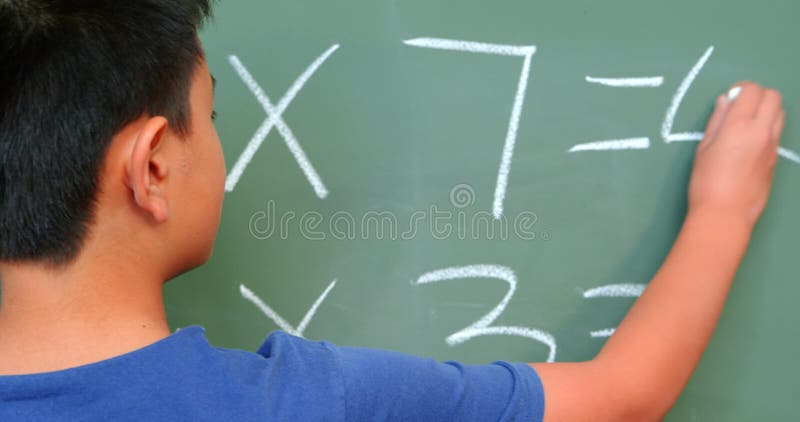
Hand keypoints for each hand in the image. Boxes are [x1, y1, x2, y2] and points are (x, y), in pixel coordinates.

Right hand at [688, 82, 785, 229]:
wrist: (725, 214)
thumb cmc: (706, 183)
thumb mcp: (704, 148)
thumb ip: (717, 121)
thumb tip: (725, 101)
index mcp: (739, 126)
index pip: (751, 90)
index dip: (740, 89)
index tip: (730, 98)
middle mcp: (761, 132)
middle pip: (773, 97)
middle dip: (757, 95)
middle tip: (740, 107)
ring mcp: (772, 145)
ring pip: (780, 113)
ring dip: (766, 110)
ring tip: (746, 124)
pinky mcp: (776, 158)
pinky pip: (777, 132)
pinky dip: (767, 128)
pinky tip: (748, 143)